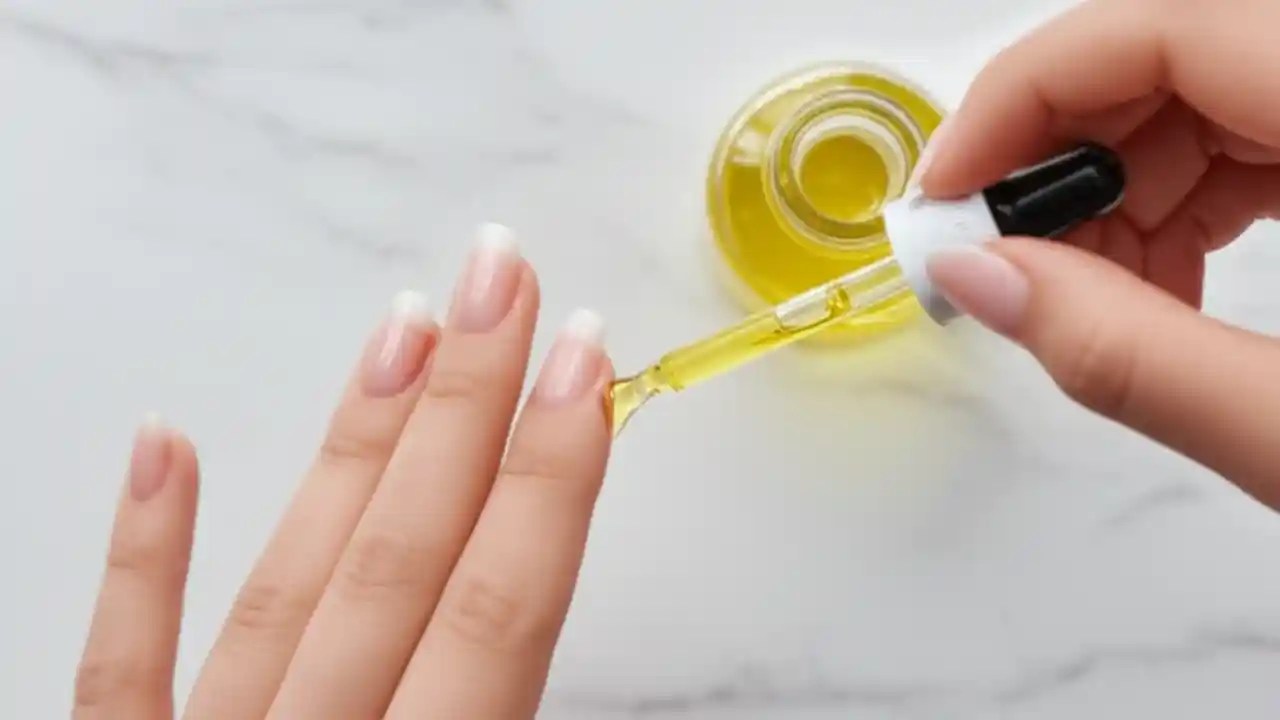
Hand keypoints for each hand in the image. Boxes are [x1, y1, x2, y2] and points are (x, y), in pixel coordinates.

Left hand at [73, 224, 613, 718]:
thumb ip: (508, 708)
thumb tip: (545, 599)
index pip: (497, 615)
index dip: (547, 479)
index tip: (582, 360)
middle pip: (400, 563)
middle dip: (463, 409)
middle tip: (500, 278)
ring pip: (289, 585)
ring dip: (355, 448)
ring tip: (406, 323)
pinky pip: (123, 664)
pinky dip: (146, 552)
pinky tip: (165, 445)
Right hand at [917, 0, 1279, 505]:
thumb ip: (1129, 356)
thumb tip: (978, 280)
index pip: (1162, 24)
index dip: (1026, 92)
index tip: (947, 186)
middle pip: (1166, 54)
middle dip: (1056, 160)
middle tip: (990, 254)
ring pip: (1196, 99)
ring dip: (1108, 196)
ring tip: (1074, 298)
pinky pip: (1244, 139)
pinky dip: (1170, 211)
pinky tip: (1147, 290)